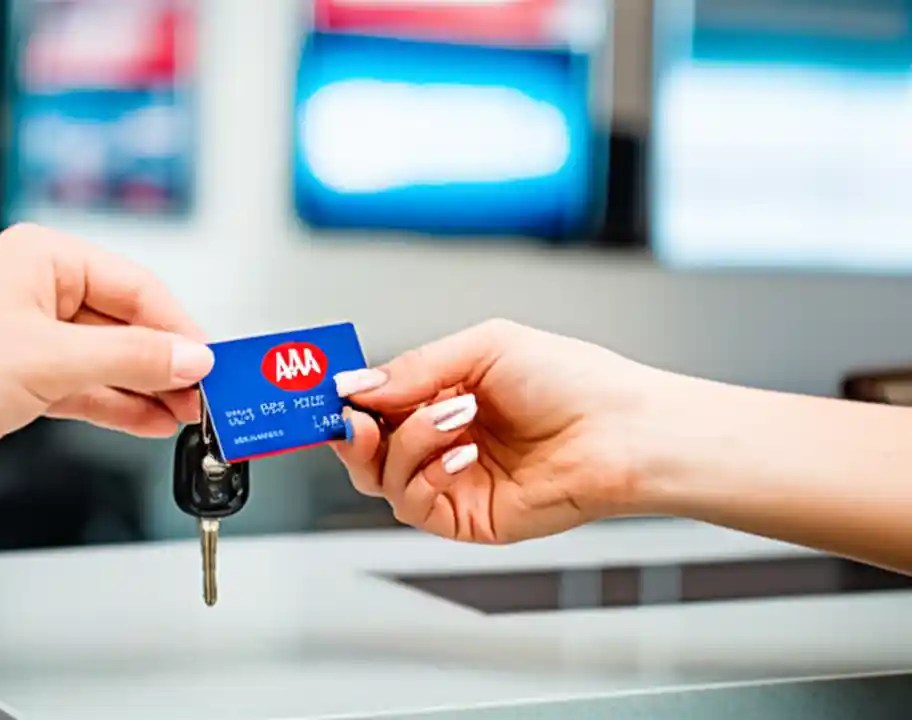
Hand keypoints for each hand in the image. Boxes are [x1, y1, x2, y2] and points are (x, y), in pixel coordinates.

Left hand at [0, 224, 212, 494]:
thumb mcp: (46, 360)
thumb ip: (130, 359)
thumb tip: (190, 358)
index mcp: (42, 259)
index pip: (137, 287)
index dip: (180, 328)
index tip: (214, 363)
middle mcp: (37, 293)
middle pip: (127, 324)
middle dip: (169, 362)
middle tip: (211, 396)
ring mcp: (29, 341)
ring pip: (110, 361)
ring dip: (150, 389)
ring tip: (192, 415)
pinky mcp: (20, 384)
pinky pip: (87, 390)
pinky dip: (120, 407)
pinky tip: (152, 421)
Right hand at [332, 320, 673, 542]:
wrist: (624, 431)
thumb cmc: (576, 383)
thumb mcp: (483, 348)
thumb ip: (412, 368)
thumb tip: (354, 385)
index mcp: (444, 397)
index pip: (375, 404)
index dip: (346, 401)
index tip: (324, 391)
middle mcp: (443, 442)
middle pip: (365, 449)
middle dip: (352, 431)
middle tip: (351, 415)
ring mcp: (453, 482)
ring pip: (382, 477)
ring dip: (404, 442)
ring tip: (451, 414)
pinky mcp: (466, 518)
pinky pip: (414, 503)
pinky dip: (426, 472)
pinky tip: (460, 450)